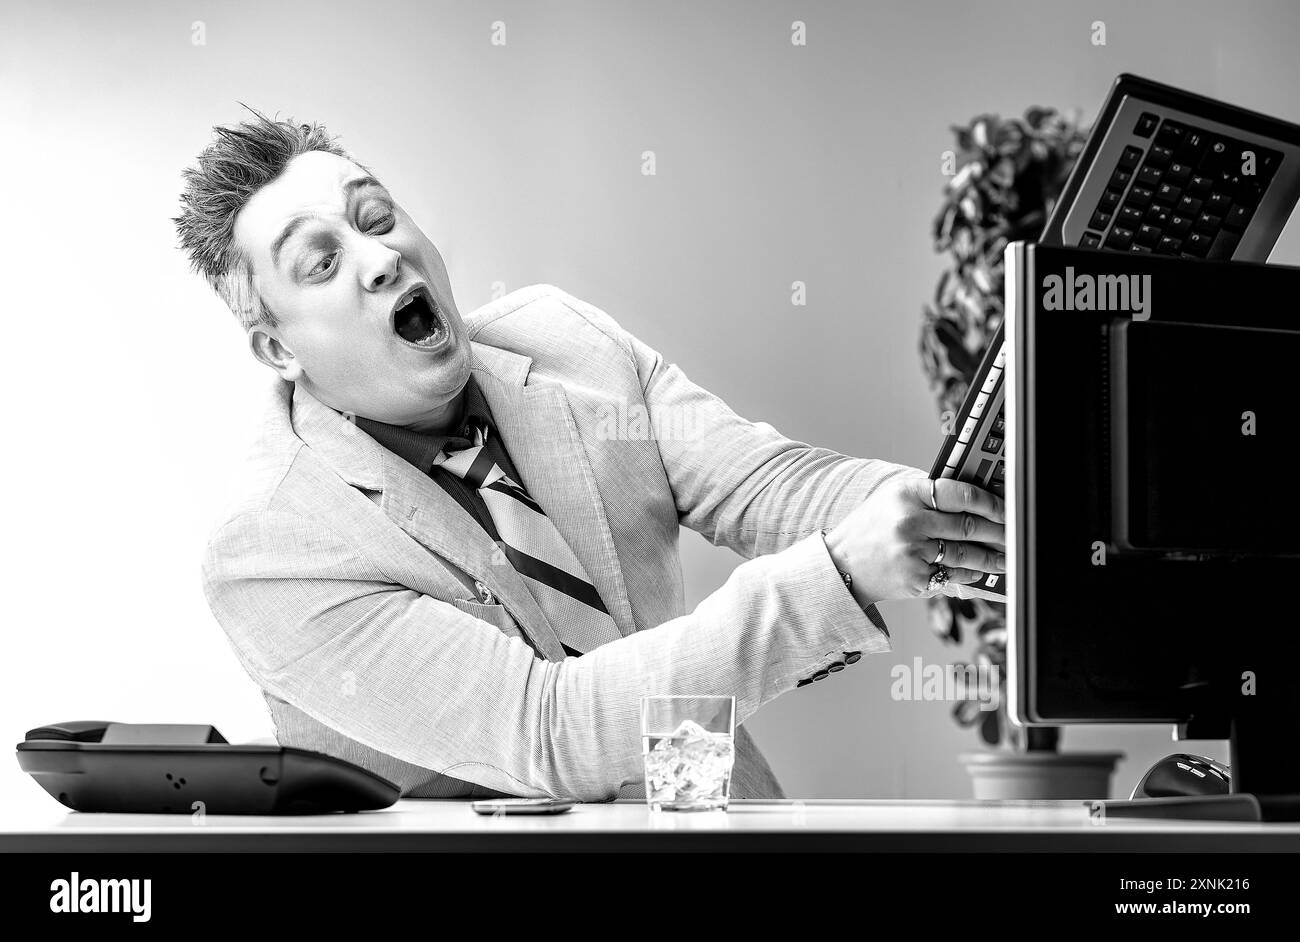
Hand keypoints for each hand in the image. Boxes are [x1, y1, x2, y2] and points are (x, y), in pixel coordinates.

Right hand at [824, 470, 1005, 606]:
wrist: (841, 564)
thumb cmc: (870, 529)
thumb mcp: (892, 499)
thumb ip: (928, 495)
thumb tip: (973, 499)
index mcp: (906, 494)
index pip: (961, 494)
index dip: (990, 502)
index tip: (1005, 508)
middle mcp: (910, 521)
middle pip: (969, 525)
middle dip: (998, 531)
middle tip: (1013, 534)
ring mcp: (913, 551)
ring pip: (966, 553)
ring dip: (991, 557)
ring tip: (1004, 557)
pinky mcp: (916, 577)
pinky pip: (953, 574)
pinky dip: (970, 573)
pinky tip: (980, 571)